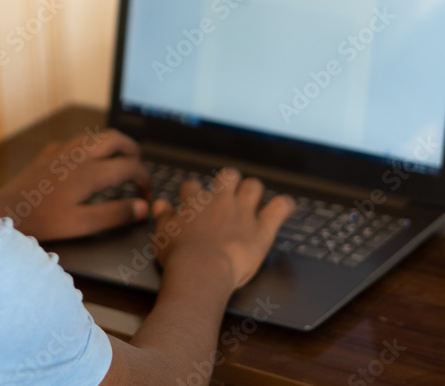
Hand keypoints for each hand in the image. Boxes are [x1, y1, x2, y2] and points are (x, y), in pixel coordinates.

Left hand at [0, 128, 150, 241]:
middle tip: (139, 166)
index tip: (146, 196)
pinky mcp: (48, 154)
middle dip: (133, 150)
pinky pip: (75, 141)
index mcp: (91, 173)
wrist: (7, 210)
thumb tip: (143, 208)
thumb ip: (115, 215)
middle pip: (116, 139)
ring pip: (95, 135)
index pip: (130, 167)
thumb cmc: (43, 220)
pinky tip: (85, 160)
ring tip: (119, 158)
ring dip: (112, 144)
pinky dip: (89, 147)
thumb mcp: (82, 224)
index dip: (145, 180)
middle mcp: (79, 156)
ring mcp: (62, 152)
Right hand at [151, 168, 295, 290]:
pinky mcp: (262, 227)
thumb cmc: (179, 257)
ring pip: (253, 185)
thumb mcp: (161, 235)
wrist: (201, 269)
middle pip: (227, 176)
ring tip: (253, 199)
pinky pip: (280, 207)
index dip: (192, 193)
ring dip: (253, 191)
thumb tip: (160, 204)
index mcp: (195, 202)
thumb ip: (163, 216)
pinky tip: (284, 207)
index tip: (192, 202)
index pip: (192, 186)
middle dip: (228, 181)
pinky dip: (284, 205)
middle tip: (227, 194)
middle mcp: (220, 201)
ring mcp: (243, 212)